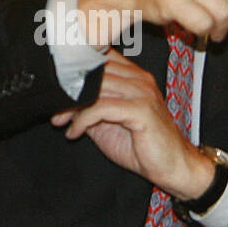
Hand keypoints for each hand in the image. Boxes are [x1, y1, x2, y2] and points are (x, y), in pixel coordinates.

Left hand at [50, 51, 215, 199]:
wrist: (173, 168)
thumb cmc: (141, 145)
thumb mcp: (107, 122)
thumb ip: (89, 105)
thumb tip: (60, 97)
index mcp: (133, 74)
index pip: (98, 58)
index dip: (74, 70)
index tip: (54, 87)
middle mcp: (138, 78)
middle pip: (92, 73)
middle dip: (68, 91)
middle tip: (55, 111)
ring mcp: (141, 92)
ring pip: (95, 89)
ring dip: (71, 106)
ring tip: (61, 121)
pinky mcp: (141, 110)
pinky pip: (101, 108)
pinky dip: (82, 120)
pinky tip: (74, 132)